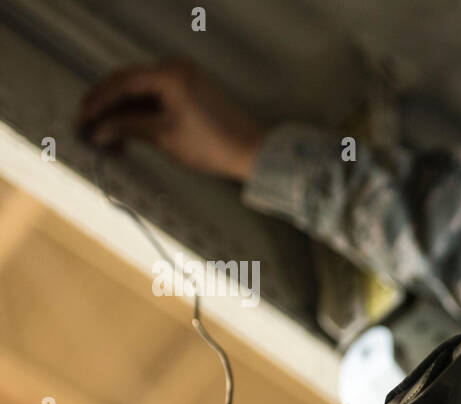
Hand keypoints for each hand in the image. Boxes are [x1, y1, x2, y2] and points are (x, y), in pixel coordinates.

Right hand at [75, 59, 266, 182]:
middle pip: (128, 85)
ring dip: (123, 115)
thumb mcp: (163, 136)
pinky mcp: (189, 91)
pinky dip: (141, 115)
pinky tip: (127, 135)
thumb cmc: (213, 144)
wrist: (253, 152)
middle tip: (88, 129)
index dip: (98, 101)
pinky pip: (156, 98)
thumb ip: (127, 127)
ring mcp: (183, 78)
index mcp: (169, 74)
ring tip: (108, 141)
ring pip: (140, 93)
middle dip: (107, 109)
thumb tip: (98, 129)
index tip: (82, 118)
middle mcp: (175, 68)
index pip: (121, 82)